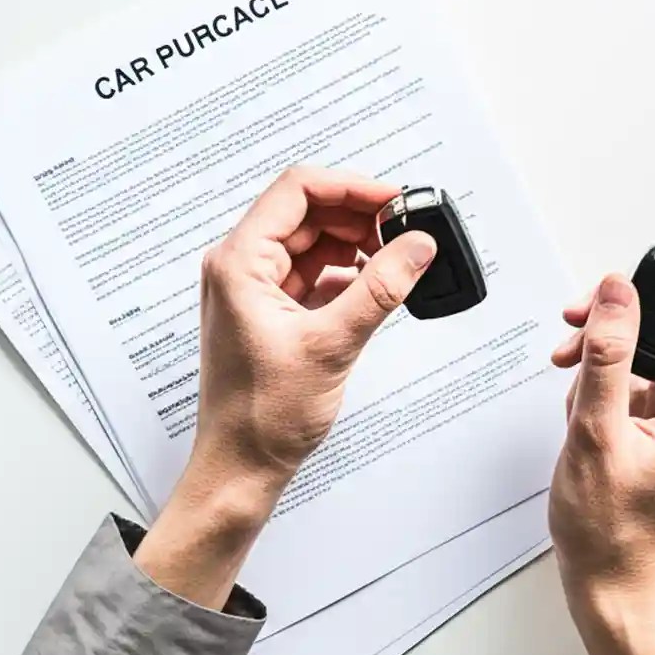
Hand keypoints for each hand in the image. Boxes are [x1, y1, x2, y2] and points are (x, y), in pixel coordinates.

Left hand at [135, 166, 436, 608]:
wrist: (241, 467)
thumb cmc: (261, 417)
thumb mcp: (333, 345)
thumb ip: (380, 289)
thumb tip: (416, 246)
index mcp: (239, 263)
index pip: (297, 191)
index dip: (351, 187)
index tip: (393, 199)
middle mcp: (240, 267)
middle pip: (307, 212)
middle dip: (358, 216)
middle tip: (403, 230)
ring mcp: (254, 289)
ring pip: (312, 242)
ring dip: (354, 245)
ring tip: (394, 259)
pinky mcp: (270, 312)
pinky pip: (312, 274)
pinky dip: (345, 274)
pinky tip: (373, 288)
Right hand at [547, 264, 654, 654]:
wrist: (606, 580)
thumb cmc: (609, 529)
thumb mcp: (596, 431)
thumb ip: (606, 355)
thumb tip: (616, 293)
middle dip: (629, 318)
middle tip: (587, 316)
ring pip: (653, 356)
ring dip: (608, 353)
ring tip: (571, 369)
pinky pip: (638, 385)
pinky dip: (606, 383)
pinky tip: (580, 404)